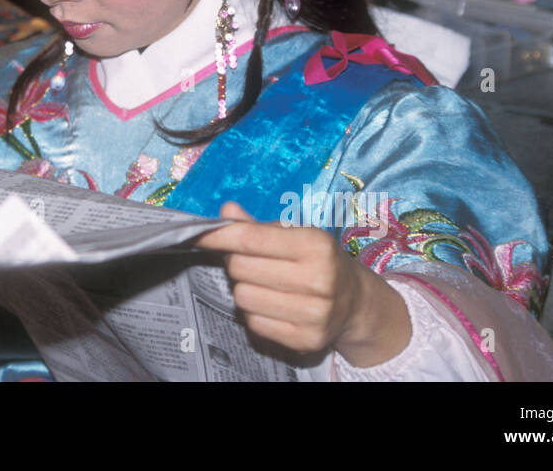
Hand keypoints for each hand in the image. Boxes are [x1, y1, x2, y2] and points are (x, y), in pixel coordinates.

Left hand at [193, 202, 411, 367]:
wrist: (354, 302)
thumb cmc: (317, 260)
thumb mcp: (296, 234)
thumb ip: (257, 226)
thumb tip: (226, 211)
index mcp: (316, 245)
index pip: (251, 239)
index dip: (219, 236)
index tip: (198, 234)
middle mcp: (318, 280)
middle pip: (241, 268)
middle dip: (236, 261)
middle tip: (247, 260)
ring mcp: (314, 314)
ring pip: (243, 297)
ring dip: (243, 287)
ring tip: (261, 282)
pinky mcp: (305, 340)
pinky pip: (254, 322)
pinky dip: (254, 312)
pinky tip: (271, 303)